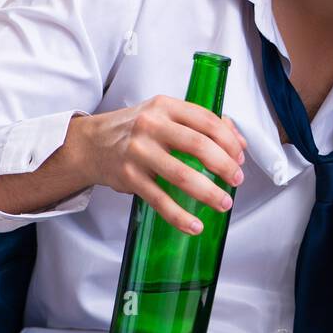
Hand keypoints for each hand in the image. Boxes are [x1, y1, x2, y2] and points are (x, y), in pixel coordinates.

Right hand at [73, 96, 248, 234]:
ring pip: (181, 175)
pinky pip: (159, 200)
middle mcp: (151, 126)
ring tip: (224, 202)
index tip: (240, 157)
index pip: (207, 120)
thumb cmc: (137, 129)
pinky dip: (179, 216)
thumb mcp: (166, 115)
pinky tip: (195, 225)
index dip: (229, 140)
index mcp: (166, 107)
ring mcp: (139, 152)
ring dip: (208, 192)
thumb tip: (239, 143)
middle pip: (198, 145)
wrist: (91, 144)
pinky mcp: (129, 177)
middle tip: (237, 180)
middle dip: (224, 165)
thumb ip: (201, 124)